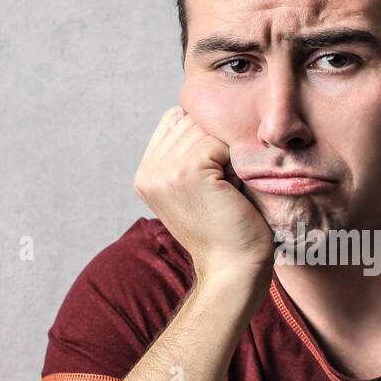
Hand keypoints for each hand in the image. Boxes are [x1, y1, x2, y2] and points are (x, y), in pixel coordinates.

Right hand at [133, 106, 273, 289]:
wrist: (233, 270)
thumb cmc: (229, 230)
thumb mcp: (198, 188)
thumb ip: (188, 152)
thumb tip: (200, 110)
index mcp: (145, 175)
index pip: (175, 121)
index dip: (205, 139)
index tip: (217, 177)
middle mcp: (148, 172)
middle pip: (191, 121)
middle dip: (218, 145)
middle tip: (227, 187)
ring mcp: (164, 171)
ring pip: (205, 129)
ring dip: (227, 154)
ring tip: (229, 189)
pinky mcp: (187, 171)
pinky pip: (219, 141)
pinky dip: (235, 162)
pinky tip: (233, 191)